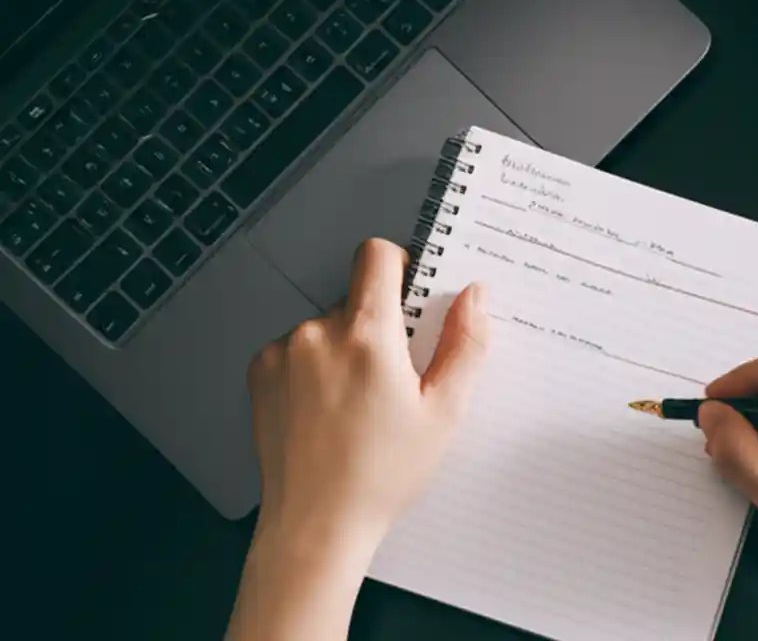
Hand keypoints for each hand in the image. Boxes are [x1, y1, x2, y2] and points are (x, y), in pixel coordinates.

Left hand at [227, 239, 488, 640]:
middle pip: (356, 299)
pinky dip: (313, 369)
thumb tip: (474, 295)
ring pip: (327, 326)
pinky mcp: (260, 372)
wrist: (316, 524)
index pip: (376, 255)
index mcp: (368, 336)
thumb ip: (465, 344)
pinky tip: (327, 411)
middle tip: (392, 381)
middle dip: (377, 328)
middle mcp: (319, 334)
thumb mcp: (444, 412)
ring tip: (356, 406)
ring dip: (344, 350)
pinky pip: (296, 348)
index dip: (398, 266)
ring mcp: (283, 352)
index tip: (408, 295)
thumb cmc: (381, 476)